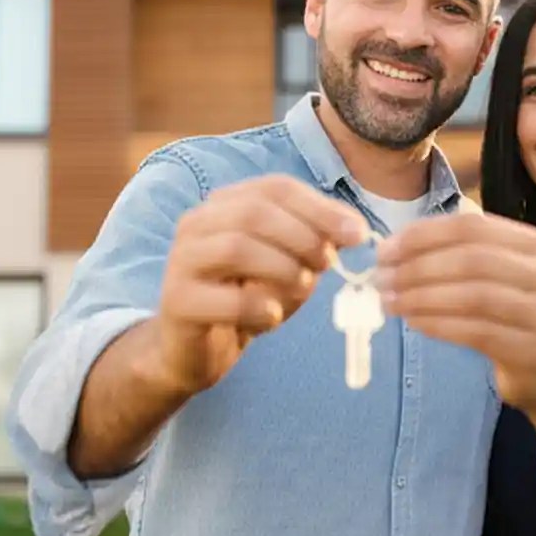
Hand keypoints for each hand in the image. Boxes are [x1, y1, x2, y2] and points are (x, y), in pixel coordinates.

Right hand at [154, 174, 367, 392]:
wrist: (195, 347)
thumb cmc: (245, 297)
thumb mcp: (287, 263)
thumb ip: (315, 241)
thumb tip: (353, 229)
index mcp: (226, 204)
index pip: (276, 188)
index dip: (321, 208)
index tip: (358, 234)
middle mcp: (198, 224)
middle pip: (255, 213)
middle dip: (303, 237)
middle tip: (328, 264)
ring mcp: (183, 261)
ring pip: (236, 248)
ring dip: (283, 269)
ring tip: (302, 289)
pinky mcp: (177, 302)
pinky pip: (225, 299)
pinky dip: (259, 308)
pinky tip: (272, 317)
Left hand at [375, 213, 535, 411]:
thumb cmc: (511, 316)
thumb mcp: (495, 275)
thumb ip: (458, 253)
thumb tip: (394, 246)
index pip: (473, 227)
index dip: (424, 235)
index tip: (385, 250)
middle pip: (473, 259)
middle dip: (419, 268)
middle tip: (382, 279)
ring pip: (475, 296)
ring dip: (423, 298)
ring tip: (392, 303)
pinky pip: (478, 332)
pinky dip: (440, 325)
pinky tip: (415, 323)